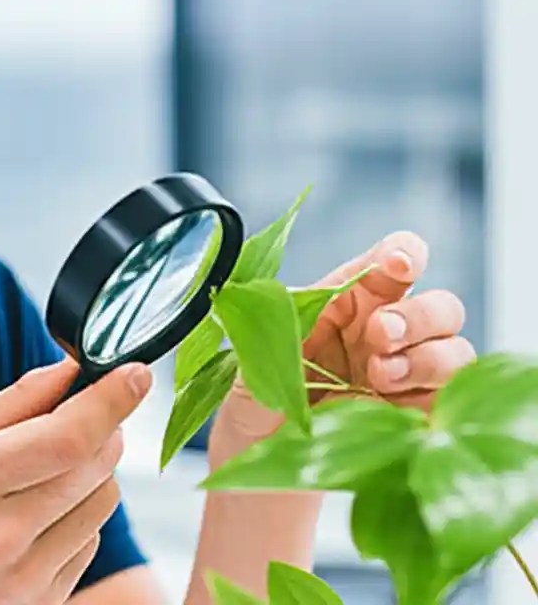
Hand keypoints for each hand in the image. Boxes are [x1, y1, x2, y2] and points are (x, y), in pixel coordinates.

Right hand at [0, 359, 152, 604]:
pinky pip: (89, 542)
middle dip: (103, 427)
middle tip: (79, 415)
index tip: (136, 372)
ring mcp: (28, 578)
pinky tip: (35, 517)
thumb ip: (10, 405)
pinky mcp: (44, 603)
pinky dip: (77, 518)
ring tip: (44, 472)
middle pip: (98, 465)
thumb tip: (70, 369)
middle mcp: (4, 535)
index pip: (70, 436)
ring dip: (92, 474)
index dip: (112, 399)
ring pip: (105, 503)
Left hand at [214, 230, 475, 445]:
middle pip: (441, 307)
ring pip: (455, 351)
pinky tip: (398, 406)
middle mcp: (387, 334)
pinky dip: (435, 397)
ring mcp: (407, 376)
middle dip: (416, 316)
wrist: (257, 459)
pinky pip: (451, 400)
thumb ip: (283, 325)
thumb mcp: (257, 355)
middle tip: (381, 334)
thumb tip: (305, 301)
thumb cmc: (256, 399)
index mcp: (348, 302)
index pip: (393, 263)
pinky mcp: (417, 418)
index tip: (397, 263)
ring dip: (425, 359)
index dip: (404, 253)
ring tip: (379, 377)